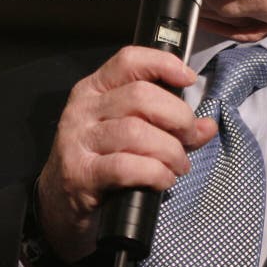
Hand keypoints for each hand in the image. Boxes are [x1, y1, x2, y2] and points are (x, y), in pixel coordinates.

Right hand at [36, 46, 216, 261]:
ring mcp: (78, 141)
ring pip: (137, 132)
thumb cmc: (99, 163)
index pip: (128, 60)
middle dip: (177, 117)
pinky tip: (162, 179)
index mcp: (95, 89)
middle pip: (140, 96)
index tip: (188, 78)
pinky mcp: (80, 174)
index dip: (162, 63)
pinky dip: (155, 173)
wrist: (59, 207)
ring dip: (169, 151)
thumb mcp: (129, 135)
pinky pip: (127, 166)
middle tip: (188, 137)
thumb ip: (169, 126)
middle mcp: (83, 109)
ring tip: (178, 165)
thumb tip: (207, 126)